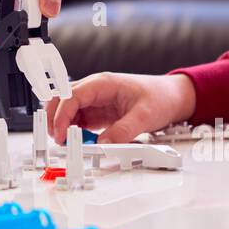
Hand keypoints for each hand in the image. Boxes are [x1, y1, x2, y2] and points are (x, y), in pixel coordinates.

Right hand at [47, 72, 196, 143]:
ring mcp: (96, 101)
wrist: (173, 97)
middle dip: (55, 118)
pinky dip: (73, 131)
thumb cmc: (161, 97)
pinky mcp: (99, 112)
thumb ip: (123, 131)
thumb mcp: (144, 117)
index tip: (60, 134)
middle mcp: (95, 90)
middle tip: (58, 139)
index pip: (72, 96)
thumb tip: (103, 144)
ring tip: (69, 143)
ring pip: (67, 110)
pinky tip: (79, 141)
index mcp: (103, 84)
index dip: (62, 115)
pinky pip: (78, 120)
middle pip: (62, 99)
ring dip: (63, 125)